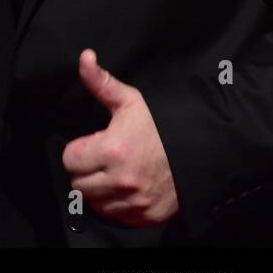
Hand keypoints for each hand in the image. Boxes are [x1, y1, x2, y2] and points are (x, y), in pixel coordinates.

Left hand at [62, 49, 179, 226]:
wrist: (203, 150)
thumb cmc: (162, 125)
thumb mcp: (131, 101)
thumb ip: (101, 82)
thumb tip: (84, 56)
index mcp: (113, 150)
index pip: (70, 159)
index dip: (78, 150)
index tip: (92, 144)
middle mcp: (122, 180)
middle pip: (78, 183)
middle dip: (85, 170)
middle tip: (101, 159)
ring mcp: (135, 201)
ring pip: (94, 202)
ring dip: (98, 189)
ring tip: (113, 173)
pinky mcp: (146, 216)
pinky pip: (115, 216)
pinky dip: (116, 205)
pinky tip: (125, 188)